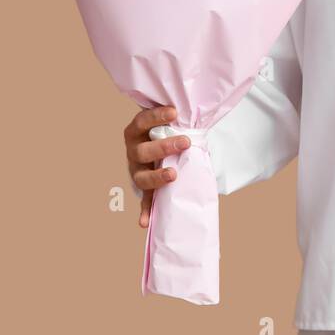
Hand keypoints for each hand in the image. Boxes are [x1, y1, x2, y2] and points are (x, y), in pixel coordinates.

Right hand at [123, 104, 191, 227]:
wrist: (160, 148)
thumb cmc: (167, 132)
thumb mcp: (168, 124)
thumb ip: (177, 121)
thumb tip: (201, 111)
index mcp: (137, 132)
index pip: (142, 121)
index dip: (156, 116)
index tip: (174, 112)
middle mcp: (133, 151)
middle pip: (142, 150)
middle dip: (164, 146)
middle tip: (185, 142)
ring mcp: (137, 171)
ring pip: (141, 177)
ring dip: (156, 177)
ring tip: (173, 175)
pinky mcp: (145, 188)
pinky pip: (145, 201)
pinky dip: (145, 211)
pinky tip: (144, 222)